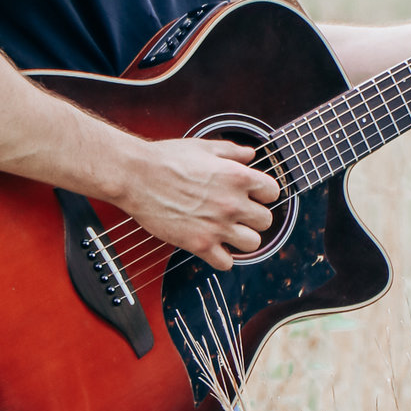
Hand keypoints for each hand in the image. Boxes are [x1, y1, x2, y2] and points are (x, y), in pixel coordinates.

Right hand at [113, 138, 278, 269]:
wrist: (136, 175)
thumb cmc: (166, 159)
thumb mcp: (204, 146)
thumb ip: (232, 151)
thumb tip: (249, 154)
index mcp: (237, 177)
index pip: (273, 192)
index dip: (264, 194)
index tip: (254, 196)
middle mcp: (232, 203)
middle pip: (266, 221)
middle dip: (254, 217)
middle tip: (239, 215)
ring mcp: (217, 225)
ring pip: (253, 244)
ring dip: (242, 239)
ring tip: (228, 232)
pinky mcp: (199, 244)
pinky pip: (226, 263)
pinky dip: (222, 258)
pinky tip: (214, 247)